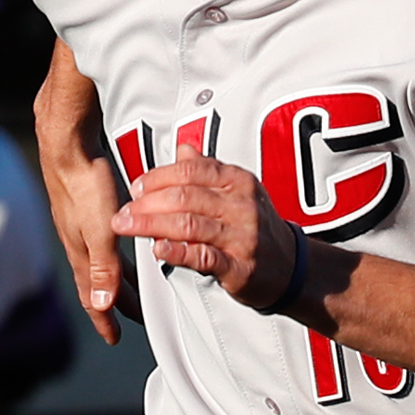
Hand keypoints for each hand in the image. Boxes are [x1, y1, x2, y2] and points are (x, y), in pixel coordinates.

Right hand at [34, 38, 135, 343]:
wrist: (65, 141)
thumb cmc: (85, 184)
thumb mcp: (100, 230)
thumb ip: (103, 267)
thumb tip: (101, 307)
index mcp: (81, 252)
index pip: (93, 295)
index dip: (104, 318)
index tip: (115, 338)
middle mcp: (77, 240)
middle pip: (98, 279)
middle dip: (114, 300)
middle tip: (131, 316)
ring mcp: (79, 220)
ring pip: (100, 257)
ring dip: (116, 274)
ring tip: (132, 283)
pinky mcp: (85, 201)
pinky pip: (102, 236)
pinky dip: (114, 248)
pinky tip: (122, 238)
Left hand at [114, 144, 302, 310]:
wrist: (291, 267)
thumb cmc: (255, 226)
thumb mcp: (238, 192)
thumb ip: (208, 170)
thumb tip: (183, 147)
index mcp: (239, 181)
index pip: (191, 170)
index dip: (158, 177)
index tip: (136, 188)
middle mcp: (242, 205)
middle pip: (185, 196)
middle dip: (147, 203)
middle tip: (123, 212)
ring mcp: (243, 236)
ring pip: (188, 224)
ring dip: (151, 226)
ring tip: (127, 228)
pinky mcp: (240, 267)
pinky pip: (203, 257)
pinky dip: (177, 252)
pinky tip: (157, 250)